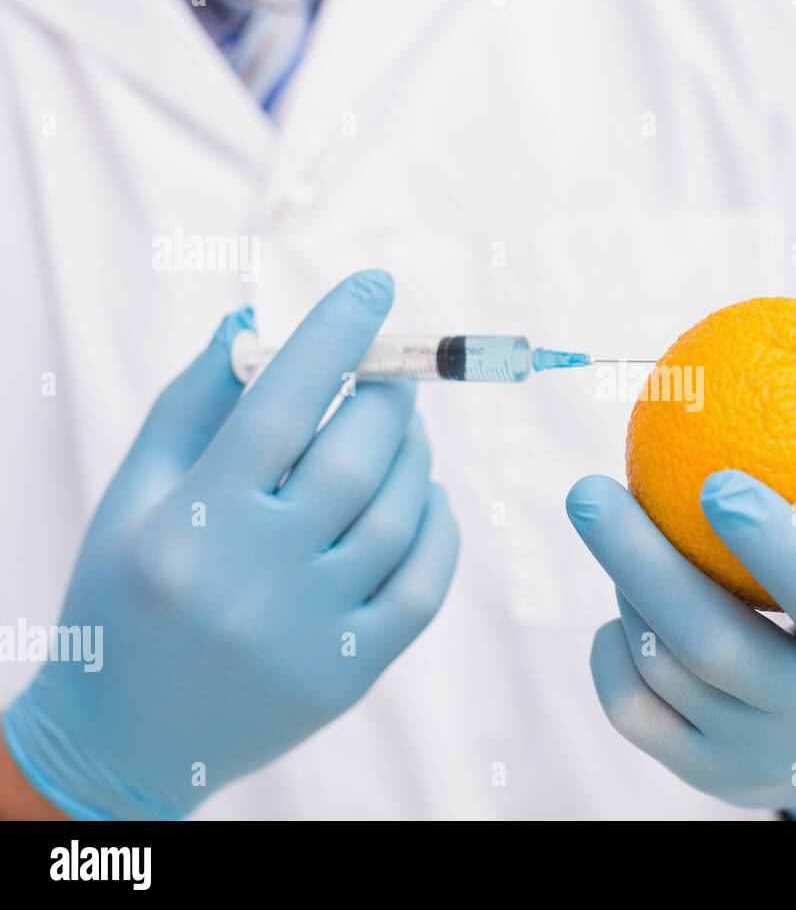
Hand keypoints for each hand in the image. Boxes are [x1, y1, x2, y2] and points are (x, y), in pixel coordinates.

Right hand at [2, 270, 458, 819]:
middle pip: (355, 457)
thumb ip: (193, 404)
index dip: (334, 336)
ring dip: (416, 455)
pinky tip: (424, 497)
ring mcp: (309, 631)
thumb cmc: (125, 597)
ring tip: (403, 431)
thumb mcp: (133, 497)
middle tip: (393, 376)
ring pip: (399, 514)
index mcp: (191, 522)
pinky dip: (438, 527)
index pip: (278, 406)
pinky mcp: (349, 673)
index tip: (374, 286)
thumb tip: (253, 323)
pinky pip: (425, 584)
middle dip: (388, 398)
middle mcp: (254, 576)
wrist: (124, 741)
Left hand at [566, 388, 795, 819]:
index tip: (716, 476)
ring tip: (613, 523)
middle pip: (713, 648)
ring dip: (625, 588)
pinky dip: (610, 649)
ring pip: (662, 670)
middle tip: (589, 488)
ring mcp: (756, 756)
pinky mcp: (705, 774)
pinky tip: (622, 603)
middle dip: (639, 564)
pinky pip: (629, 710)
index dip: (777, 549)